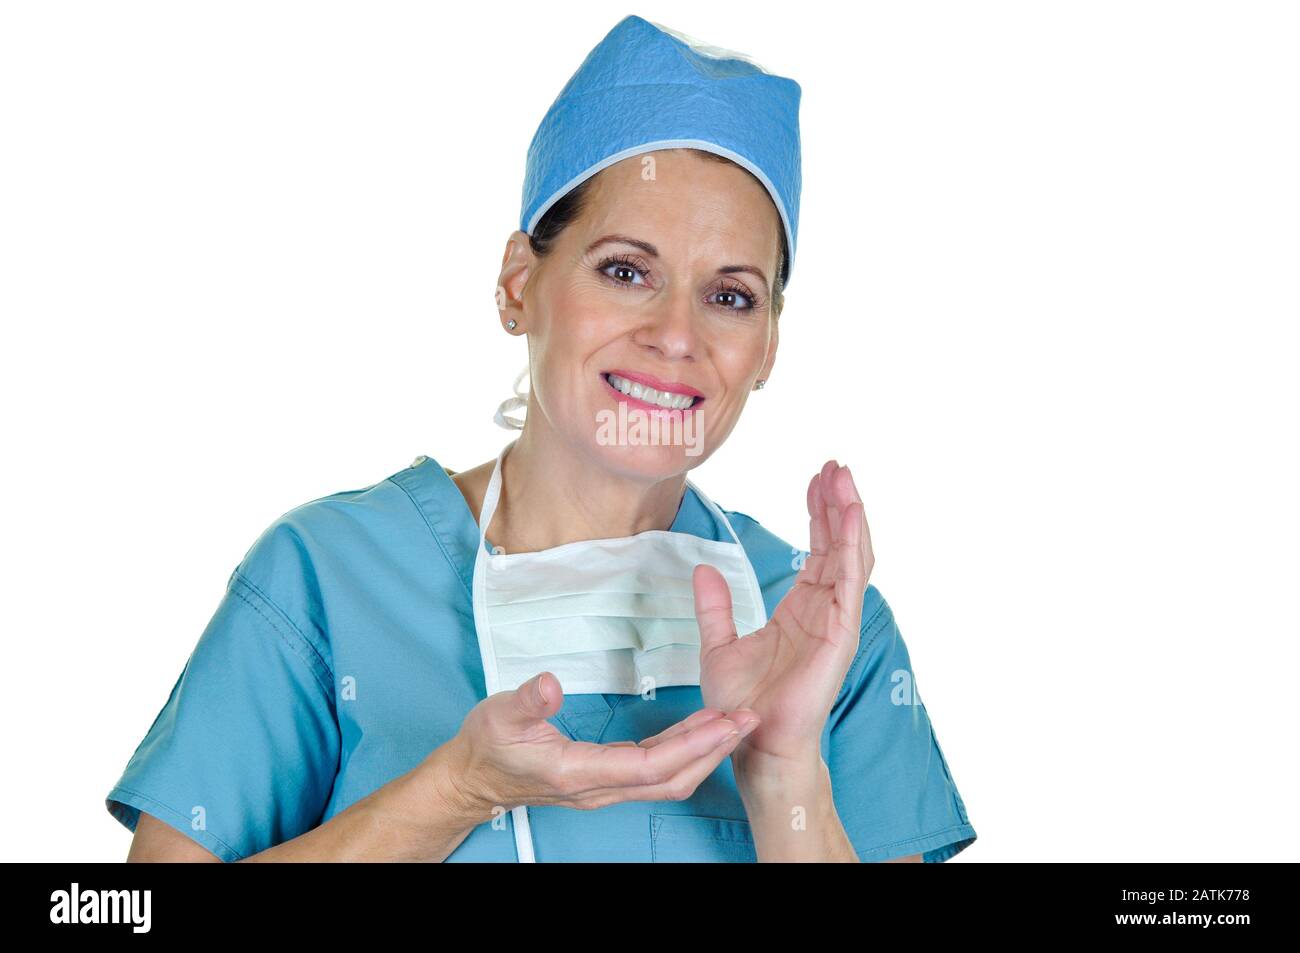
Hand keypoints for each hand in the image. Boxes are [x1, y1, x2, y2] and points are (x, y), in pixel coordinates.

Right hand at [432, 671, 759, 816]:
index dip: (690, 745)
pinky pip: (657, 772)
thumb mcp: (497, 715)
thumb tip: (550, 682)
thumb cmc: (486, 747)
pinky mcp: (607, 778)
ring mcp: (605, 787)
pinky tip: (701, 730)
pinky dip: (685, 752)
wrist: (472, 779)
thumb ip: (526, 700)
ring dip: (705, 752)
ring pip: (668, 779)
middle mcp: (600, 786)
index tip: (724, 721)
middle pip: (670, 778)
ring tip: (735, 722)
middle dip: (713, 750)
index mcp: (579, 772)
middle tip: (749, 718)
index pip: (648, 765)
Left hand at [695, 460, 872, 768]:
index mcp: (800, 610)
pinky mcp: (839, 634)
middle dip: (836, 503)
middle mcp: (823, 611)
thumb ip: (715, 607)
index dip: (817, 513)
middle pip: (837, 545)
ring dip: (849, 515)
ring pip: (850, 556)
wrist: (751, 742)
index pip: (816, 550)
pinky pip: (850, 582)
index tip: (814, 479)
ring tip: (844, 478)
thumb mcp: (718, 645)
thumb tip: (705, 569)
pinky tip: (851, 515)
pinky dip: (852, 546)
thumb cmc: (741, 705)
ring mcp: (835, 621)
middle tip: (834, 465)